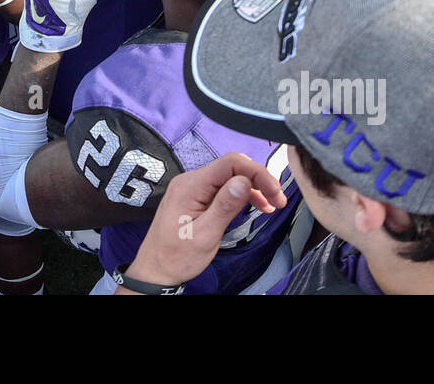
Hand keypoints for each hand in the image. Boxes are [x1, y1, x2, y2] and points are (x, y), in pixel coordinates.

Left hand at [122, 152, 287, 290]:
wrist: (155, 271)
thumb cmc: (177, 257)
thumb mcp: (205, 235)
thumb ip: (224, 206)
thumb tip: (244, 181)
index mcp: (191, 186)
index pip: (230, 163)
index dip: (257, 172)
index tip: (275, 192)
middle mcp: (191, 180)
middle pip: (232, 167)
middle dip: (258, 179)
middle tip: (278, 200)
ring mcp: (192, 188)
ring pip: (229, 177)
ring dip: (253, 188)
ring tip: (272, 206)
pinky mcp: (196, 197)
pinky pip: (222, 188)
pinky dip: (241, 195)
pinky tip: (257, 206)